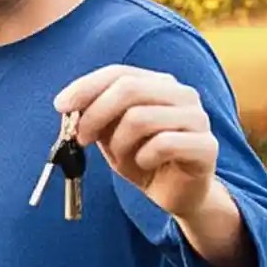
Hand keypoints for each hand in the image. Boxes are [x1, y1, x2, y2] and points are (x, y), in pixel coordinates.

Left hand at [55, 65, 219, 219]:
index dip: (85, 87)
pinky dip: (143, 157)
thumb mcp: (110, 134)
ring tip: (121, 156)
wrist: (174, 193)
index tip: (60, 106)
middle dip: (95, 114)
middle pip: (128, 89)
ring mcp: (197, 118)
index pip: (118, 73)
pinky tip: (145, 164)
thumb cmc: (141, 157)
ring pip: (141, 118)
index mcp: (158, 84)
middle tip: (80, 138)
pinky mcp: (206, 146)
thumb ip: (94, 116)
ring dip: (118, 143)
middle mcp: (181, 94)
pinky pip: (164, 144)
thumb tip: (68, 107)